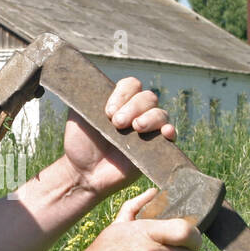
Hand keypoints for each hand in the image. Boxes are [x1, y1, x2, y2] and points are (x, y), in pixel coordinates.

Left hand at [63, 77, 176, 197]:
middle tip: (117, 123)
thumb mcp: (78, 116)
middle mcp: (136, 112)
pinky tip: (165, 132)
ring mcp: (147, 130)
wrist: (84, 173)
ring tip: (136, 128)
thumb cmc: (80, 144)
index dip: (123, 94)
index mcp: (119, 101)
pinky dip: (170, 130)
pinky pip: (171, 134)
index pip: (132, 85)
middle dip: (134, 107)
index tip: (108, 111)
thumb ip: (87, 96)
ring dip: (150, 118)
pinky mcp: (155, 149)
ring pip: (160, 113)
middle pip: (148, 97)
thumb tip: (91, 77)